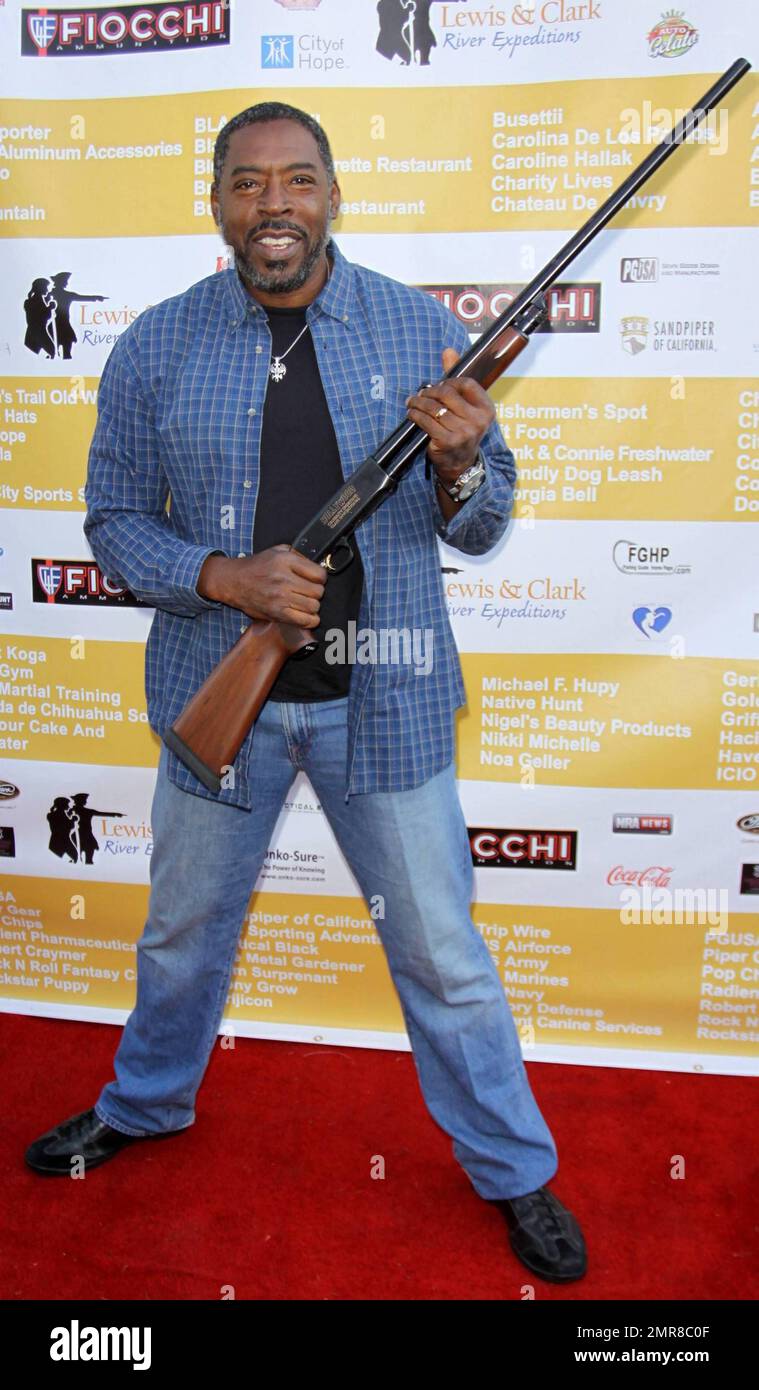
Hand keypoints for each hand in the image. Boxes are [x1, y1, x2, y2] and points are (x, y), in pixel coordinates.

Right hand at [198, 546, 325, 626]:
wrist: (233, 581)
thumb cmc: (256, 566)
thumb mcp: (277, 551)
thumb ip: (298, 556)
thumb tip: (317, 568)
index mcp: (286, 561)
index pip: (320, 574)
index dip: (320, 578)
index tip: (315, 580)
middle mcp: (284, 579)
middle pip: (318, 592)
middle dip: (316, 593)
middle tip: (307, 592)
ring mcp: (280, 597)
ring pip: (314, 607)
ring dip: (312, 606)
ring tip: (304, 603)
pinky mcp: (276, 613)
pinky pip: (304, 621)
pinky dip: (309, 620)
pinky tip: (305, 615)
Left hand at [405, 348, 494, 485]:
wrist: (460, 465)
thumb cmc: (463, 431)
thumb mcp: (466, 407)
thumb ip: (458, 380)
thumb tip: (449, 351)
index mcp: (486, 409)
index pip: (466, 383)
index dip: (449, 381)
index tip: (439, 384)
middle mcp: (478, 420)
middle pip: (447, 393)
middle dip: (430, 391)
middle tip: (420, 393)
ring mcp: (463, 432)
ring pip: (434, 407)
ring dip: (418, 403)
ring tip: (412, 402)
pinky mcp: (447, 442)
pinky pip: (426, 421)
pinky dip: (415, 415)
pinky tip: (411, 413)